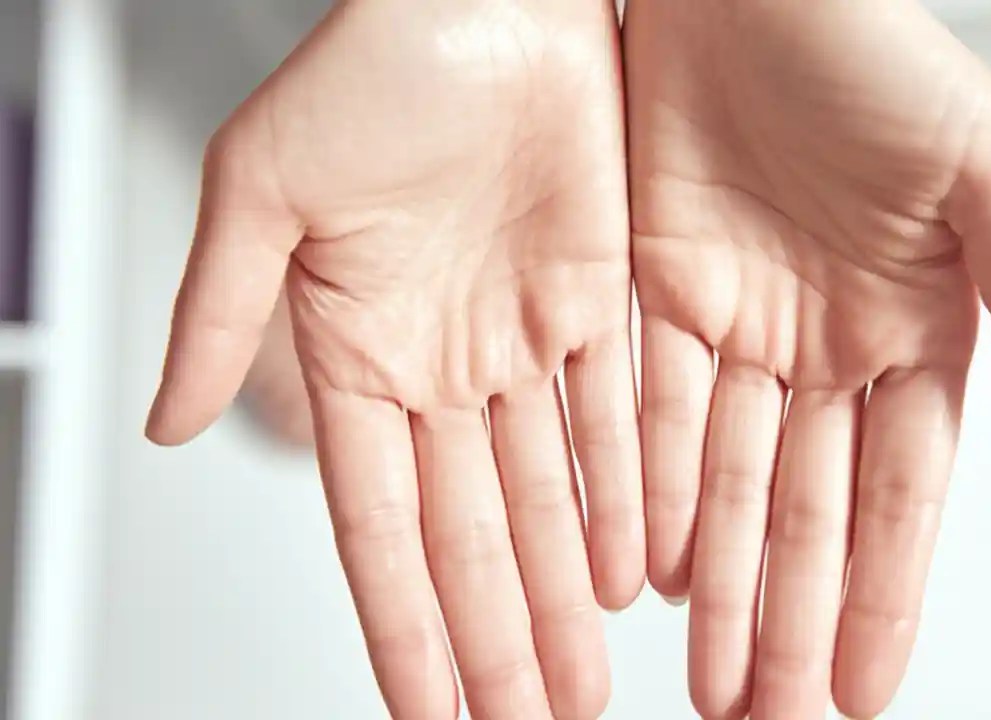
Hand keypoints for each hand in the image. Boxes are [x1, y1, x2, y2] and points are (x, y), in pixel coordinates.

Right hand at [146, 1, 642, 717]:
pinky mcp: (603, 303)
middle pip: (474, 535)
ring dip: (564, 592)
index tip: (427, 711)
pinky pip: (620, 421)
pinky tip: (636, 571)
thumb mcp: (262, 188)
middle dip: (497, 637)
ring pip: (551, 496)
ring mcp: (527, 341)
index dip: (403, 624)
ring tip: (581, 680)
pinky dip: (631, 496)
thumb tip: (160, 421)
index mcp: (356, 352)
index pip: (379, 525)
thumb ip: (215, 312)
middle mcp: (445, 363)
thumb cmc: (374, 64)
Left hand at [625, 1, 990, 717]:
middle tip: (762, 716)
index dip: (883, 596)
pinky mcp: (656, 294)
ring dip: (721, 581)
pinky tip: (648, 571)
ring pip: (727, 481)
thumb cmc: (877, 50)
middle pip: (809, 512)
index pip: (901, 493)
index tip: (859, 696)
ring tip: (707, 680)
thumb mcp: (988, 166)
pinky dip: (649, 491)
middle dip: (789, 618)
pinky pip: (653, 414)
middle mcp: (827, 345)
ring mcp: (740, 326)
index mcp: (917, 328)